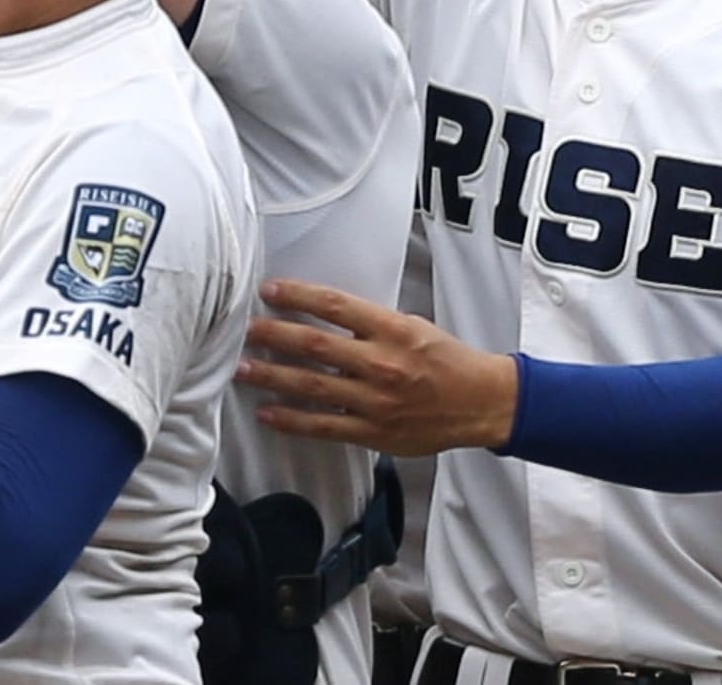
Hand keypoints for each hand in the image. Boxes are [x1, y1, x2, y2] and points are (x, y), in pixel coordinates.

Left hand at [237, 279, 518, 456]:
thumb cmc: (445, 359)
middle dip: (273, 335)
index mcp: (392, 330)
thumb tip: (320, 312)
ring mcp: (375, 400)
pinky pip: (324, 426)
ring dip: (271, 376)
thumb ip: (368, 323)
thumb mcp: (411, 326)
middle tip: (242, 328)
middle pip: (316, 346)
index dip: (298, 296)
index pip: (336, 306)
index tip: (268, 290)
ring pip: (313, 386)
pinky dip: (291, 420)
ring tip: (240, 367)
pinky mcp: (373, 432)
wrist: (481, 403)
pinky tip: (266, 412)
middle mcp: (382, 364)